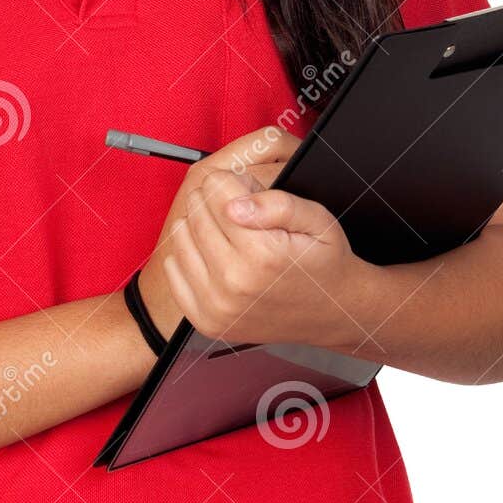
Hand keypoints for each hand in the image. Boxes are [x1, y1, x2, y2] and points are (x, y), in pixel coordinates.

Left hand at [135, 126, 301, 342]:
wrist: (329, 311)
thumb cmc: (322, 261)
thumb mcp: (317, 220)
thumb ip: (279, 204)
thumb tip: (235, 204)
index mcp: (263, 253)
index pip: (216, 188)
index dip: (234, 183)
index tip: (249, 194)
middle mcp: (235, 281)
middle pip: (196, 209)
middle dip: (216, 201)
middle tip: (242, 213)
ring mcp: (216, 304)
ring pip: (180, 234)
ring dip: (200, 225)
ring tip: (229, 233)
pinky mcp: (205, 319)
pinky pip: (172, 269)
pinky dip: (189, 255)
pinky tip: (214, 255)